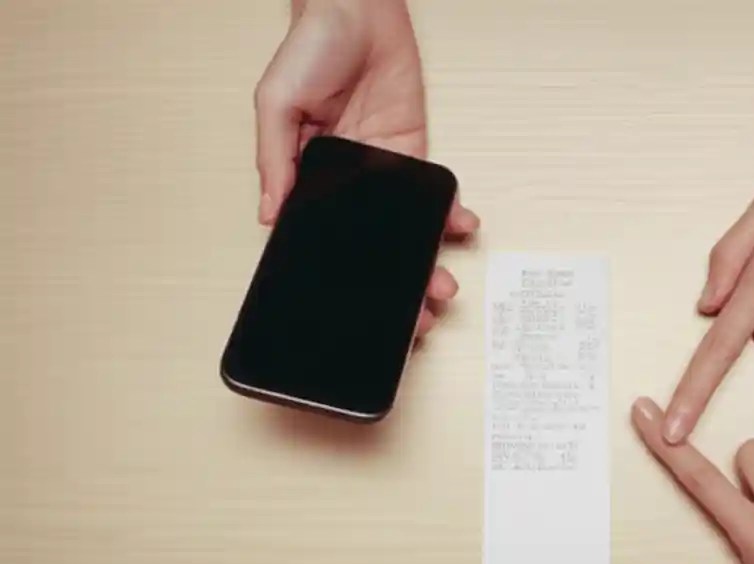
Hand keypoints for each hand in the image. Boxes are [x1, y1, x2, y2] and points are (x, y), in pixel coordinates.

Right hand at [253, 0, 477, 335]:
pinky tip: (461, 229)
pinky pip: (434, 191)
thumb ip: (275, 158)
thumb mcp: (275, 102)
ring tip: (440, 290)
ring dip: (425, 260)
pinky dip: (450, 212)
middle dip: (394, 285)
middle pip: (372, 245)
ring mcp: (384, 170)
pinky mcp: (414, 151)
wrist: (355, 7)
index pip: (323, 240)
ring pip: (406, 229)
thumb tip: (270, 213)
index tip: (357, 315)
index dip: (342, 279)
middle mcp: (347, 182)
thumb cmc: (309, 48)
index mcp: (306, 177)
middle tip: (415, 320)